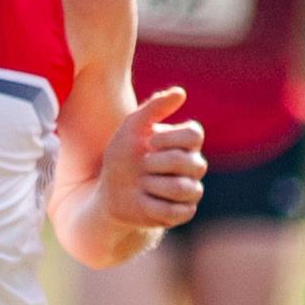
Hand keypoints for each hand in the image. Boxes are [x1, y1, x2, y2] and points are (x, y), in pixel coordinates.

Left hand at [99, 87, 205, 228]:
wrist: (109, 193)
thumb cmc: (122, 158)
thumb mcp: (131, 128)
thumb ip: (154, 107)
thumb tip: (180, 92)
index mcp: (186, 143)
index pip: (194, 135)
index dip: (169, 138)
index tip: (149, 142)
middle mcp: (194, 165)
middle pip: (188, 162)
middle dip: (155, 164)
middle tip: (142, 166)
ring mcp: (192, 190)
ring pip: (182, 188)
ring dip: (152, 185)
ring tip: (142, 184)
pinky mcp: (184, 212)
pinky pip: (175, 211)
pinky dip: (152, 205)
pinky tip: (144, 200)